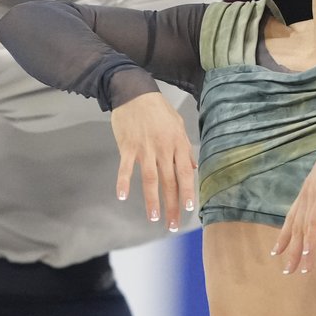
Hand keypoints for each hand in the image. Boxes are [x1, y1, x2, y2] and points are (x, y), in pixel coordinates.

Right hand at [111, 91, 195, 231]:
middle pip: (169, 182)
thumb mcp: (178, 124)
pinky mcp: (128, 147)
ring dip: (152, 201)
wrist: (134, 91)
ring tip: (153, 218)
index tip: (190, 209)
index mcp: (177, 144)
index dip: (188, 192)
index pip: (185, 173)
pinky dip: (123, 182)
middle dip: (172, 205)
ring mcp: (145, 149)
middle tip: (173, 224)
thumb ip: (185, 148)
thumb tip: (192, 168)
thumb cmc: (158, 109)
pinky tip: (123, 197)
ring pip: (150, 180)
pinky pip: (126, 168)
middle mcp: (163, 149)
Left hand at [272, 147, 315, 274]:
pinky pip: (313, 221)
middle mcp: (305, 196)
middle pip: (294, 227)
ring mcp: (311, 196)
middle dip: (290, 249)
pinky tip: (308, 251)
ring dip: (299, 250)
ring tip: (297, 267)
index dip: (285, 235)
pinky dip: (310, 237)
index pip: (293, 218)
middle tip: (287, 269)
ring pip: (302, 228)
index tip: (278, 251)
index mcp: (308, 194)